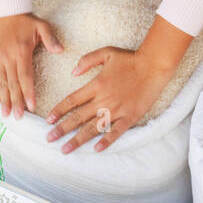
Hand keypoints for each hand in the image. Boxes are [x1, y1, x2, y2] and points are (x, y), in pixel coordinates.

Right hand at [0, 13, 61, 119]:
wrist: (8, 14)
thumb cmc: (28, 21)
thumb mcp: (42, 26)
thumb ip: (51, 39)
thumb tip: (61, 50)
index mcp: (22, 51)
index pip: (25, 76)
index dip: (28, 92)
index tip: (31, 106)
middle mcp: (9, 57)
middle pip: (13, 83)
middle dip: (16, 101)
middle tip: (18, 117)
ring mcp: (0, 59)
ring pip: (2, 83)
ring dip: (4, 99)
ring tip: (6, 114)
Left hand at [45, 46, 174, 153]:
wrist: (154, 65)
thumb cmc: (130, 58)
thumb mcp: (106, 52)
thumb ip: (87, 61)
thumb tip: (73, 72)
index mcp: (96, 85)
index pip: (72, 100)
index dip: (59, 111)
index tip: (48, 120)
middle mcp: (103, 100)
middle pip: (78, 117)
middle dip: (61, 129)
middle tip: (48, 139)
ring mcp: (116, 110)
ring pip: (93, 128)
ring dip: (78, 140)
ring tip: (65, 150)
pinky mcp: (130, 116)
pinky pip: (116, 132)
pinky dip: (106, 141)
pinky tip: (96, 150)